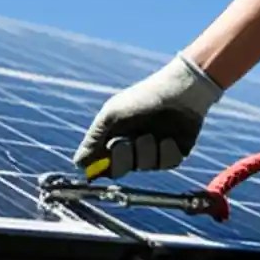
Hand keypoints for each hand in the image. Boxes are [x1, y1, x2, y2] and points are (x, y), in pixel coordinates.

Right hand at [73, 54, 222, 179]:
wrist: (181, 90)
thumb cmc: (143, 97)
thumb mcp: (112, 115)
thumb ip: (94, 139)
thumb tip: (78, 164)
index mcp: (115, 136)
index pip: (102, 162)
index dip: (99, 168)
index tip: (97, 169)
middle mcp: (133, 146)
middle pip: (120, 170)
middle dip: (122, 158)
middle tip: (125, 143)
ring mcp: (154, 151)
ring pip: (144, 167)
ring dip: (146, 150)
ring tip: (151, 132)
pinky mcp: (174, 153)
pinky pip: (167, 164)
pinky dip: (166, 151)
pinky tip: (170, 136)